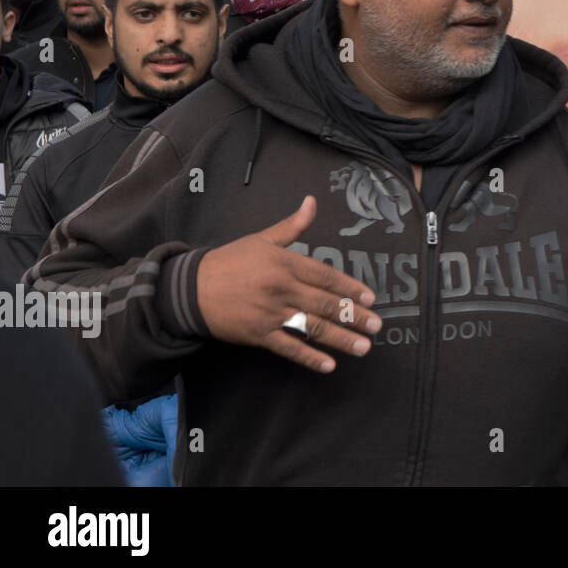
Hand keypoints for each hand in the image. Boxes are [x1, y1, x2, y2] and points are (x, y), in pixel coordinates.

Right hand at [196, 196, 383, 372]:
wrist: (191, 289)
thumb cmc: (230, 261)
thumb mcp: (262, 239)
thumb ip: (293, 226)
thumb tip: (312, 202)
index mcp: (284, 263)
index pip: (326, 276)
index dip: (350, 287)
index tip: (370, 298)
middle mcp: (281, 288)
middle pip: (325, 303)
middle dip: (353, 316)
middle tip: (376, 326)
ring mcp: (270, 314)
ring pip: (312, 327)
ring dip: (340, 339)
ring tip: (363, 347)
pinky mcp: (258, 335)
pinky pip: (288, 348)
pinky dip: (308, 357)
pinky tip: (328, 365)